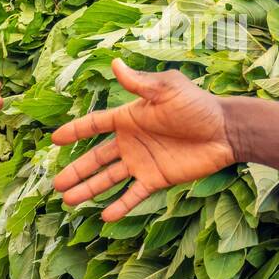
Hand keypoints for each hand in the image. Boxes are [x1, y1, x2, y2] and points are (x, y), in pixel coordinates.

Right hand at [51, 59, 235, 220]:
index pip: (94, 125)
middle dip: (75, 171)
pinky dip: (119, 205)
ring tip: (68, 200)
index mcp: (129, 118)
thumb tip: (115, 63)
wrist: (224, 131)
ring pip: (109, 179)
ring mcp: (143, 162)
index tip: (54, 139)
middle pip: (96, 158)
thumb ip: (140, 82)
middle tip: (55, 184)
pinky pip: (133, 195)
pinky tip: (104, 216)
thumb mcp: (168, 89)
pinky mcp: (157, 179)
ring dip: (89, 189)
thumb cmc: (197, 105)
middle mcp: (131, 141)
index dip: (75, 131)